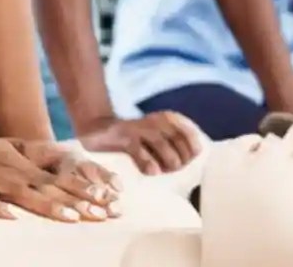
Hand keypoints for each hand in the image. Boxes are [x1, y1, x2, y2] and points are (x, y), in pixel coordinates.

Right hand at [0, 139, 120, 221]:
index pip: (59, 180)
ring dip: (46, 205)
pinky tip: (11, 218)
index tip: (110, 203)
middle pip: (49, 188)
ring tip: (71, 218)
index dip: (85, 191)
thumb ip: (32, 171)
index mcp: (21, 167)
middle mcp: (8, 171)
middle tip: (104, 214)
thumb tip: (62, 186)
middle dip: (78, 201)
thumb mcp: (5, 160)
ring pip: (21, 192)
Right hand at [78, 112, 203, 175]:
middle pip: (175, 136)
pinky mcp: (122, 137)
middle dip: (180, 155)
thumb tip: (191, 163)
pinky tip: (152, 172)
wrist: (99, 130)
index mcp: (164, 120)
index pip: (186, 129)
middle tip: (177, 171)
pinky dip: (147, 161)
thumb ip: (172, 148)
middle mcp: (153, 121)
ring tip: (167, 172)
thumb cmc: (134, 141)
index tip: (193, 159)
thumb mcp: (155, 141)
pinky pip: (138, 149)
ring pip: (159, 141)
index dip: (192, 144)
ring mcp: (137, 128)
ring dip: (167, 158)